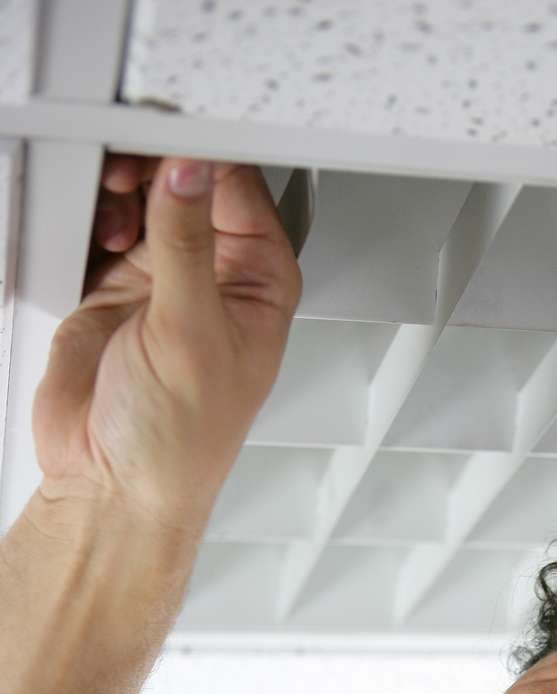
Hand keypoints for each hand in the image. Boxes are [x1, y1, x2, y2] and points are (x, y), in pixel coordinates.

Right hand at [31, 154, 302, 534]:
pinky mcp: (113, 282)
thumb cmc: (178, 439)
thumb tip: (189, 169)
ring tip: (111, 211)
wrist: (111, 484)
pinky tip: (92, 230)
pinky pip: (101, 219)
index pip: (239, 185)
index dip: (203, 154)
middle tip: (128, 175)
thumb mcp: (189, 332)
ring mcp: (162, 275)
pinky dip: (90, 212)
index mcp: (260, 281)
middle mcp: (216, 273)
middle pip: (188, 176)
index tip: (166, 141)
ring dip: (120, 187)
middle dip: (154, 164)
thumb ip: (186, 243)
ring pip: (143, 191)